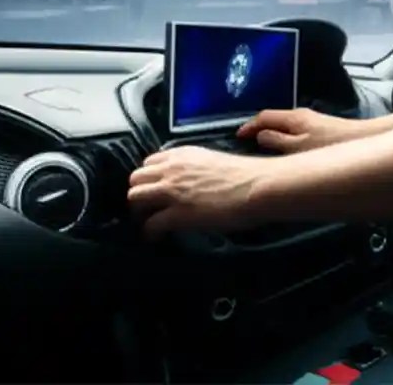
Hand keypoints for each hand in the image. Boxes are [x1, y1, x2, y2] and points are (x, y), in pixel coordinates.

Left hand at [127, 146, 272, 235]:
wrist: (258, 186)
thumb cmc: (247, 174)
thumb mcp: (214, 162)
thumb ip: (195, 168)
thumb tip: (192, 182)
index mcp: (182, 154)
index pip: (149, 162)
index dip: (150, 177)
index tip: (155, 188)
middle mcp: (172, 168)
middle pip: (135, 178)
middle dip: (139, 193)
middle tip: (148, 206)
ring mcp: (172, 190)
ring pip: (135, 197)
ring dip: (140, 210)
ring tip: (149, 221)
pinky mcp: (177, 214)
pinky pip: (151, 223)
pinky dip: (149, 232)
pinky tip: (155, 237)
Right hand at [236, 108, 363, 152]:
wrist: (366, 141)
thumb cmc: (331, 147)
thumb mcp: (298, 149)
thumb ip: (276, 142)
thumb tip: (260, 137)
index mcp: (293, 118)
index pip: (263, 117)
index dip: (248, 126)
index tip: (237, 136)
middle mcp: (301, 116)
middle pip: (274, 119)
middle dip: (259, 129)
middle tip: (247, 143)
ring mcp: (313, 122)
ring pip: (285, 126)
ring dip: (272, 134)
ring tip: (264, 149)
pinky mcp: (323, 130)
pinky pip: (295, 132)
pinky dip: (285, 139)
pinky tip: (288, 152)